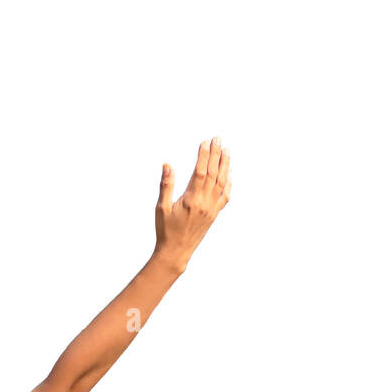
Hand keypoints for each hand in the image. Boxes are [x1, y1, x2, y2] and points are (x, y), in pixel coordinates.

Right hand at [153, 136, 230, 273]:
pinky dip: (229, 183)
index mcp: (191, 200)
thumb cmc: (165, 230)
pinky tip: (229, 174)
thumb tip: (168, 165)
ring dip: (225, 165)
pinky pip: (225, 196)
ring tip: (227, 151)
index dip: (204, 156)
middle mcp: (205, 203)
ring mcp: (212, 208)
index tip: (206, 142)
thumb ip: (166, 185)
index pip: (201, 172)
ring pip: (222, 182)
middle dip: (216, 155)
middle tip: (218, 139)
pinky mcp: (214, 214)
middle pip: (214, 174)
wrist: (176, 252)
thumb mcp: (161, 207)